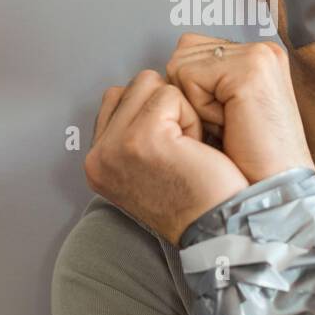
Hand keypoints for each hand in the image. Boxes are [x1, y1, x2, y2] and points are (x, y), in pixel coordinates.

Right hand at [84, 69, 248, 245]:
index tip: (170, 148)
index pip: (116, 98)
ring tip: (186, 149)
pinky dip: (191, 118)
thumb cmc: (196, 199)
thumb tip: (146, 91)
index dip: (153, 111)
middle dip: (165, 108)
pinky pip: (171, 95)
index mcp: (96, 162)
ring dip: (178, 111)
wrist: (218, 230)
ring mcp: (116, 146)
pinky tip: (194, 150)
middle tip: (180, 151)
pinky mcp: (143, 137)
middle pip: (133, 85)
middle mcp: (98, 156)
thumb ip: (132, 130)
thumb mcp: (146, 166)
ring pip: (151, 84)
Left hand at [166, 33, 314, 183]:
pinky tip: (227, 125)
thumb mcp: (221, 113)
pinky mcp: (249, 70)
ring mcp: (257, 57)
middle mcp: (260, 51)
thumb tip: (164, 73)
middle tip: (224, 125)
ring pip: (181, 64)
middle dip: (188, 95)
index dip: (189, 90)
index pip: (192, 50)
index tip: (219, 121)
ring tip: (226, 125)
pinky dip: (199, 108)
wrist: (270, 192)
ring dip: (193, 103)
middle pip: (182, 54)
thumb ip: (204, 82)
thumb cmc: (246, 164)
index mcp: (256, 58)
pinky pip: (189, 77)